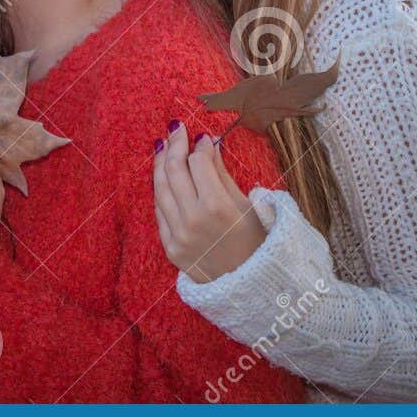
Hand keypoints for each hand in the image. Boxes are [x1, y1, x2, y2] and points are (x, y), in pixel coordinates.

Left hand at [152, 122, 265, 282]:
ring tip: (164, 146)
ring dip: (160, 164)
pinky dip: (161, 191)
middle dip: (174, 145)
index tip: (202, 137)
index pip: (198, 163)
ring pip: (160, 189)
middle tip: (176, 129)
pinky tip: (164, 177)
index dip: (199, 146)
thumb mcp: (246, 205)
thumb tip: (208, 144)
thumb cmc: (257, 243)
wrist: (251, 287)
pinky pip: (160, 211)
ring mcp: (178, 235)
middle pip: (173, 171)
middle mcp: (192, 220)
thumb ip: (221, 174)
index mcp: (217, 207)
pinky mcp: (170, 248)